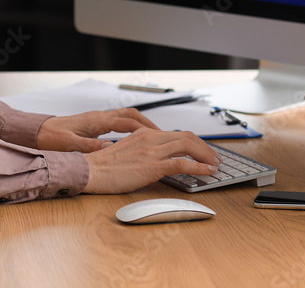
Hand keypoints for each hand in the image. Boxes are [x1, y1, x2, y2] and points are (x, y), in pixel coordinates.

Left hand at [35, 109, 158, 152]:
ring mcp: (96, 120)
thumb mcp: (69, 145)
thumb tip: (109, 149)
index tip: (158, 135)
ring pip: (124, 118)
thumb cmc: (50, 137)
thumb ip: (90, 147)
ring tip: (152, 137)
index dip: (145, 128)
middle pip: (130, 115)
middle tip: (162, 134)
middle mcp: (98, 117)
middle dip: (147, 123)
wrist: (37, 132)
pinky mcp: (93, 126)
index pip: (127, 121)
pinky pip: (117, 124)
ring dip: (139, 125)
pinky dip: (128, 129)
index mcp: (95, 121)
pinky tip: (132, 141)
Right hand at [83, 128, 221, 193]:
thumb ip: (143, 150)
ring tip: (215, 164)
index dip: (195, 142)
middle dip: (205, 147)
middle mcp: (150, 138)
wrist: (90, 171)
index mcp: (144, 133)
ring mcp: (152, 151)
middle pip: (187, 136)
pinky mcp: (152, 165)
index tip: (203, 151)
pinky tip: (207, 172)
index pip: (177, 133)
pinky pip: (182, 163)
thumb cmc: (104, 166)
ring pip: (188, 145)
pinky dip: (198, 167)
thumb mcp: (126, 151)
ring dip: (206, 155)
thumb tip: (158, 159)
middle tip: (214, 157)